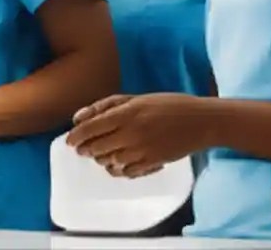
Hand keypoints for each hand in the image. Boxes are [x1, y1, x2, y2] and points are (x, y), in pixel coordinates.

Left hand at [67, 93, 203, 177]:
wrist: (201, 121)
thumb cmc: (169, 105)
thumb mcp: (138, 98)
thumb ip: (107, 105)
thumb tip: (79, 116)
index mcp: (127, 113)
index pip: (91, 128)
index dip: (76, 136)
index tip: (69, 140)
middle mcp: (132, 133)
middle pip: (97, 148)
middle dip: (86, 149)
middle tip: (83, 149)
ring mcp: (142, 151)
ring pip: (109, 162)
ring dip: (101, 159)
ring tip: (102, 153)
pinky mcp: (152, 164)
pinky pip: (126, 172)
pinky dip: (118, 169)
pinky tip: (120, 162)